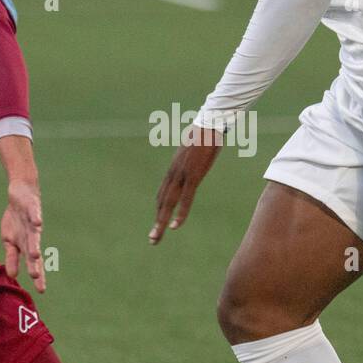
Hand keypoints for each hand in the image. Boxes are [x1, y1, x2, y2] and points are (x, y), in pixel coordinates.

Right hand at [1, 177, 44, 293]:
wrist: (21, 194)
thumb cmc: (16, 220)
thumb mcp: (10, 241)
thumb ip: (12, 258)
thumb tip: (12, 277)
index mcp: (26, 245)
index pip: (33, 263)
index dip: (38, 276)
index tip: (41, 291)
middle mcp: (32, 237)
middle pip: (33, 253)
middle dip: (35, 265)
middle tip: (36, 278)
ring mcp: (32, 223)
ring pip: (34, 235)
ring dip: (34, 245)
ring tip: (35, 255)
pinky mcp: (32, 208)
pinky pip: (34, 214)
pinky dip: (36, 218)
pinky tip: (38, 223)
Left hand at [149, 125, 222, 244]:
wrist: (209, 123)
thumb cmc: (205, 135)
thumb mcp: (195, 151)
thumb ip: (191, 160)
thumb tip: (195, 159)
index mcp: (174, 169)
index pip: (163, 194)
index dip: (160, 209)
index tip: (158, 223)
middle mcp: (174, 174)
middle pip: (162, 202)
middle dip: (157, 221)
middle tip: (152, 239)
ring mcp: (182, 175)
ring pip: (169, 203)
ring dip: (161, 222)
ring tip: (156, 237)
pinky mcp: (193, 176)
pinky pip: (185, 199)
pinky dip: (180, 213)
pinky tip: (174, 226)